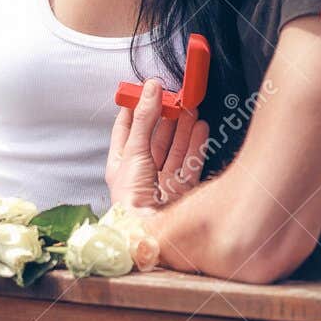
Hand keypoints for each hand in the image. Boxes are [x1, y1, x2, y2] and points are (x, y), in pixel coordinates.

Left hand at [106, 79, 209, 209]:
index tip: (144, 90)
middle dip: (165, 116)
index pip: (126, 129)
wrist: (148, 232)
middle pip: (154, 137)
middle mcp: (141, 172)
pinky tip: (200, 127)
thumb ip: (144, 119)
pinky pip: (190, 161)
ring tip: (190, 106)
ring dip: (183, 126)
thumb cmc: (131, 198)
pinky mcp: (182, 189)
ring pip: (174, 147)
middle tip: (174, 96)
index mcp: (121, 163)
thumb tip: (150, 88)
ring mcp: (162, 180)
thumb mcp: (133, 151)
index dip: (134, 108)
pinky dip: (196, 143)